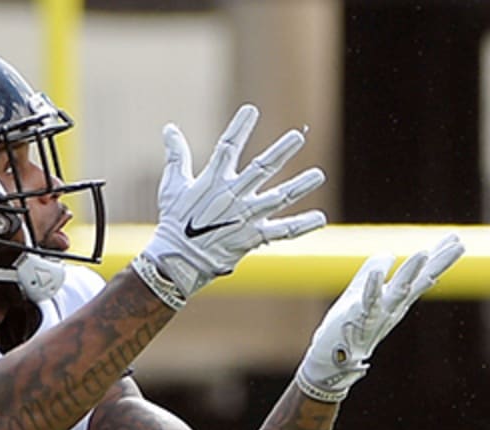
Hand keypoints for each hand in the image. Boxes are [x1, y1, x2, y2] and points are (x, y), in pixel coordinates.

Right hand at [134, 104, 326, 306]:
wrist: (178, 260)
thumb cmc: (175, 221)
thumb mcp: (172, 185)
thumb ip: (176, 156)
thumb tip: (169, 128)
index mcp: (213, 180)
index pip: (227, 146)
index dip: (239, 128)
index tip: (251, 111)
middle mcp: (234, 195)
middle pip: (261, 168)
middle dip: (280, 152)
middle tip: (297, 137)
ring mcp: (246, 216)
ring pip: (278, 198)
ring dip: (299, 186)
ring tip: (318, 175)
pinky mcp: (253, 237)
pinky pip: (282, 231)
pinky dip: (301, 225)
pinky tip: (320, 217)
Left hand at [295, 233, 464, 401]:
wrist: (333, 362)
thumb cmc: (348, 327)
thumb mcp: (361, 292)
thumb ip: (374, 270)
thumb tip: (389, 253)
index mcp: (396, 300)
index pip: (422, 276)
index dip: (438, 258)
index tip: (457, 239)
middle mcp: (392, 307)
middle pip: (419, 280)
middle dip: (438, 262)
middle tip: (459, 245)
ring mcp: (377, 314)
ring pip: (399, 291)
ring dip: (410, 273)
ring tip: (424, 253)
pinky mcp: (357, 319)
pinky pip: (368, 302)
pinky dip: (373, 288)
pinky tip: (379, 273)